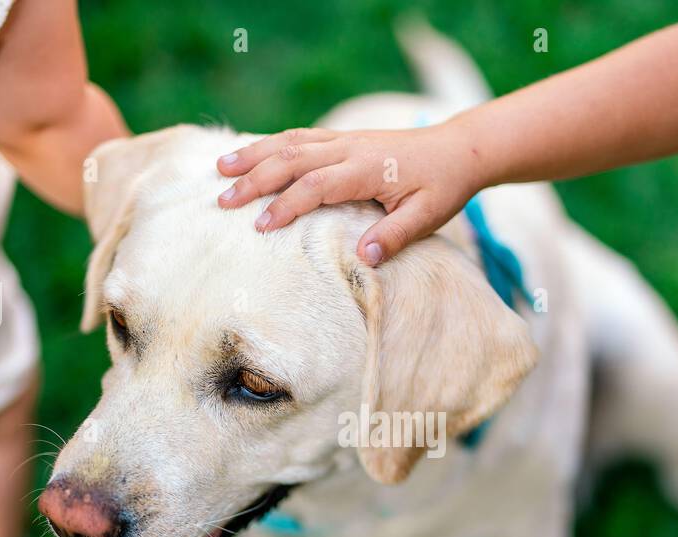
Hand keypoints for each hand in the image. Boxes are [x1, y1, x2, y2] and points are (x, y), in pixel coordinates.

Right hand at [215, 123, 484, 264]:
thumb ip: (394, 237)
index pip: (317, 186)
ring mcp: (344, 139)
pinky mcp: (343, 138)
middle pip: (292, 159)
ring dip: (253, 154)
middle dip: (255, 179)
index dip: (286, 205)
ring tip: (219, 168)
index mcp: (367, 169)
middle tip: (223, 201)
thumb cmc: (442, 187)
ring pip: (290, 142)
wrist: (458, 149)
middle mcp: (350, 148)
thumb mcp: (426, 217)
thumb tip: (363, 259)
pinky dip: (270, 144)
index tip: (260, 226)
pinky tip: (249, 155)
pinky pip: (299, 137)